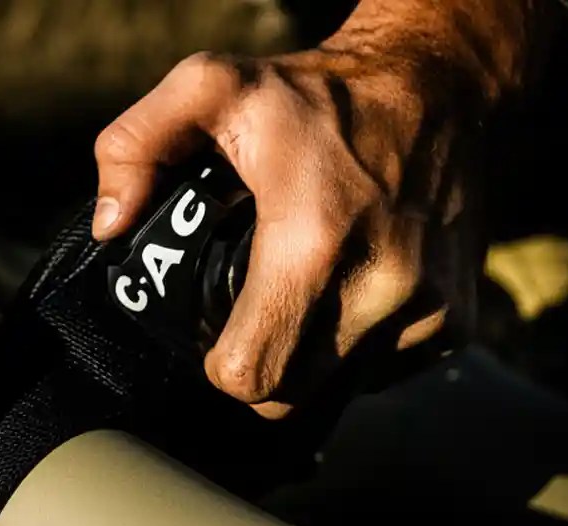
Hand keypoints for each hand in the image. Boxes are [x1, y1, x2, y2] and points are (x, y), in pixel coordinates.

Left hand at [92, 44, 494, 417]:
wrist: (438, 85)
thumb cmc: (316, 94)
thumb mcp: (209, 88)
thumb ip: (133, 147)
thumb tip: (111, 224)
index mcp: (313, 239)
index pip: (250, 373)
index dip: (219, 366)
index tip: (214, 334)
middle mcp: (380, 284)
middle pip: (290, 397)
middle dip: (261, 365)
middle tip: (253, 310)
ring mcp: (427, 310)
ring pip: (337, 389)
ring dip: (310, 357)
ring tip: (304, 290)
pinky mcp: (457, 322)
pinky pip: (383, 372)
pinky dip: (357, 348)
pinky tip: (349, 290)